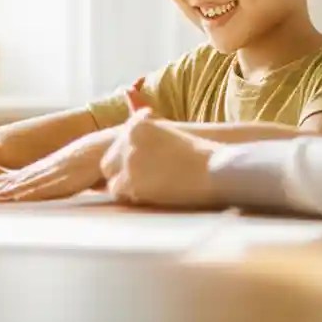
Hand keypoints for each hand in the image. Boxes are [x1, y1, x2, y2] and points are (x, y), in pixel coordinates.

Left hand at [0, 129, 112, 201]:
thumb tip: (42, 190)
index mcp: (39, 170)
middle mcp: (39, 173)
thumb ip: (50, 181)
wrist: (99, 150)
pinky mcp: (59, 181)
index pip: (11, 179)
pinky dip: (24, 193)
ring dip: (0, 193)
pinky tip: (12, 197)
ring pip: (19, 186)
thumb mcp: (62, 172)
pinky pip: (38, 189)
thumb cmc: (84, 162)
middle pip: (9, 182)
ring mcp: (48, 176)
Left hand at [99, 112, 221, 208]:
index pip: (118, 143)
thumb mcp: (168, 135)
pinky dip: (132, 197)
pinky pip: (119, 193)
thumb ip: (145, 135)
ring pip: (112, 180)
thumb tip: (126, 124)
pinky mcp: (131, 180)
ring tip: (152, 188)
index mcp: (139, 124)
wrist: (214, 170)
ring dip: (127, 187)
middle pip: (108, 162)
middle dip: (120, 173)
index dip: (125, 158)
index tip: (143, 165)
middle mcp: (129, 138)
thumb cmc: (198, 156)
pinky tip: (153, 194)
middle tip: (143, 181)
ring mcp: (128, 159)